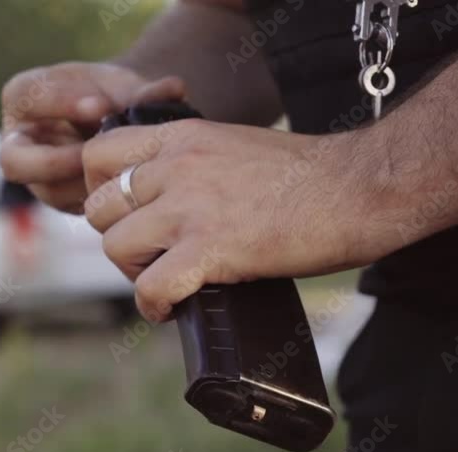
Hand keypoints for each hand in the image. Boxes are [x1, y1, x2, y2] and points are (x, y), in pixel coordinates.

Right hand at [0, 62, 184, 212]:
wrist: (118, 123)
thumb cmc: (112, 94)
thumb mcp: (123, 85)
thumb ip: (143, 90)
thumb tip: (172, 91)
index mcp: (25, 98)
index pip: (26, 96)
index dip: (59, 102)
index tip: (100, 106)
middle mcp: (22, 143)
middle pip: (14, 161)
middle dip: (53, 162)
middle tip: (92, 158)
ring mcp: (40, 178)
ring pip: (49, 191)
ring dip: (85, 184)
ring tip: (122, 175)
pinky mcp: (66, 201)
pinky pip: (78, 206)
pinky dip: (107, 199)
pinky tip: (135, 192)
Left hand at [82, 120, 390, 319]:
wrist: (359, 186)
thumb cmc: (308, 174)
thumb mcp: (233, 147)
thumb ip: (192, 165)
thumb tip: (166, 201)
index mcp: (182, 137)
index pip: (99, 153)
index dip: (99, 189)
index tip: (124, 213)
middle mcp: (176, 166)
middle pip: (97, 208)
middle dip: (116, 237)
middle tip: (149, 254)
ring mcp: (190, 207)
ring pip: (115, 247)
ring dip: (134, 272)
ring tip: (164, 280)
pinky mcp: (210, 249)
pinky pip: (150, 286)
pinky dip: (154, 305)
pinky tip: (170, 309)